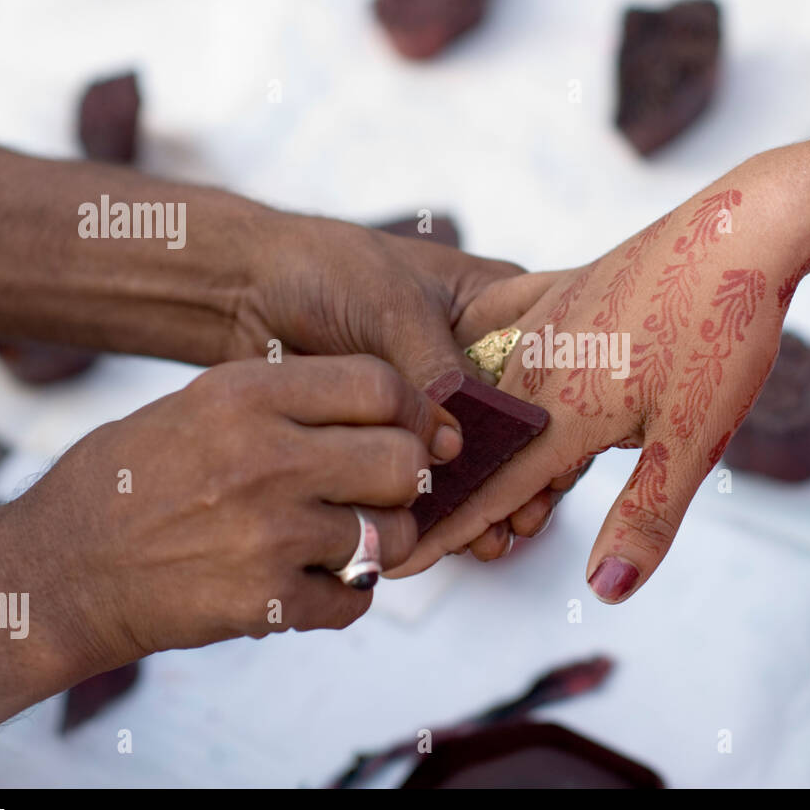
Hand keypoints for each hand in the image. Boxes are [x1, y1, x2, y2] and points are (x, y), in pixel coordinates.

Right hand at [7, 355, 459, 668]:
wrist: (58, 573)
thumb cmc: (130, 483)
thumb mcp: (198, 407)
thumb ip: (289, 404)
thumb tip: (391, 411)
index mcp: (245, 395)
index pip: (381, 386)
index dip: (411, 413)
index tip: (407, 434)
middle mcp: (265, 457)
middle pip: (404, 462)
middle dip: (404, 483)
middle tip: (379, 495)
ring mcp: (269, 533)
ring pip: (393, 537)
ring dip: (378, 546)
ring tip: (337, 544)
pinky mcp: (265, 601)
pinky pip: (356, 601)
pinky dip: (342, 599)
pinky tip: (305, 585)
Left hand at [231, 218, 559, 556]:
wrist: (248, 288)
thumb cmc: (325, 269)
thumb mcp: (394, 308)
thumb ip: (435, 373)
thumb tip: (458, 443)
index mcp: (500, 306)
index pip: (555, 368)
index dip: (561, 420)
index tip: (553, 467)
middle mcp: (484, 355)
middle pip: (531, 426)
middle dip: (530, 477)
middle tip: (518, 519)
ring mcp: (449, 398)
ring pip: (489, 460)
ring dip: (492, 502)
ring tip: (488, 540)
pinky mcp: (409, 431)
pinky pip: (441, 477)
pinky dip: (448, 509)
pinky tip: (450, 539)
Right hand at [389, 174, 805, 601]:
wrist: (746, 226)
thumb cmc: (722, 331)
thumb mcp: (692, 439)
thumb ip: (644, 515)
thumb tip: (606, 591)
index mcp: (565, 413)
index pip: (493, 490)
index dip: (449, 531)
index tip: (399, 563)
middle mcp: (538, 367)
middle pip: (487, 447)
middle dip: (469, 492)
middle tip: (465, 531)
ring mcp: (548, 321)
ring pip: (496, 396)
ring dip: (486, 439)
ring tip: (485, 471)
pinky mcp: (565, 287)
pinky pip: (505, 329)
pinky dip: (491, 362)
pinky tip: (476, 357)